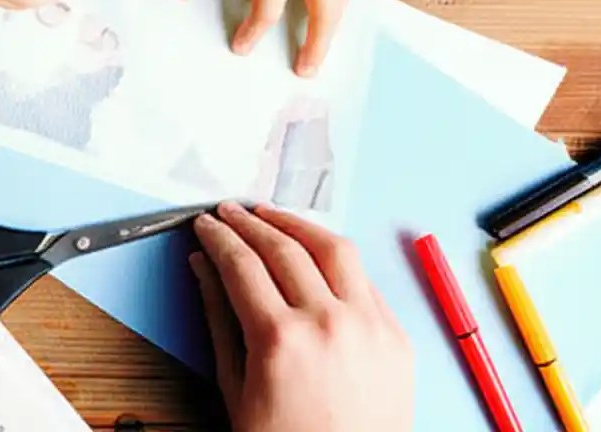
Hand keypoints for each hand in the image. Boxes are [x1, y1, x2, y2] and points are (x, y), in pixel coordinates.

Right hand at [191, 202, 412, 431]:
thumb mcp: (236, 388)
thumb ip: (219, 319)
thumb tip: (204, 267)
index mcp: (281, 341)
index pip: (242, 263)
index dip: (218, 237)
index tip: (206, 225)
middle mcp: (329, 324)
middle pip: (283, 247)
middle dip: (250, 222)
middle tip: (229, 212)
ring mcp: (370, 327)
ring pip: (334, 248)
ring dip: (297, 225)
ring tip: (271, 216)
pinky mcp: (397, 337)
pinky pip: (365, 281)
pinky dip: (336, 259)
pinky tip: (315, 253)